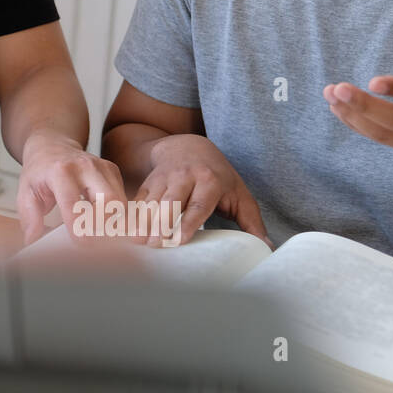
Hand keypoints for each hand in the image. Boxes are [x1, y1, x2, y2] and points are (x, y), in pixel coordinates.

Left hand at [16, 132, 127, 245]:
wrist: (51, 146)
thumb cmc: (40, 171)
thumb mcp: (25, 191)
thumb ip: (29, 217)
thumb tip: (33, 240)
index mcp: (60, 171)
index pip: (73, 202)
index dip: (78, 225)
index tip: (81, 243)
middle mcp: (84, 166)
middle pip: (108, 199)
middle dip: (106, 225)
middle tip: (97, 243)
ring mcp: (102, 167)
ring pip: (120, 200)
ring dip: (115, 223)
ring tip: (104, 238)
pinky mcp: (113, 171)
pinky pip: (124, 197)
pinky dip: (119, 215)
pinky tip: (109, 225)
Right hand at [134, 134, 271, 247]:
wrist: (187, 146)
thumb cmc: (218, 176)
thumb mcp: (239, 194)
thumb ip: (252, 221)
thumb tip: (266, 247)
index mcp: (210, 181)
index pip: (198, 204)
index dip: (188, 222)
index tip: (179, 240)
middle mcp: (185, 176)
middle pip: (171, 202)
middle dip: (161, 223)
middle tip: (153, 245)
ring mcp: (164, 178)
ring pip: (152, 201)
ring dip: (143, 222)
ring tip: (135, 242)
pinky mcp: (148, 182)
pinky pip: (139, 199)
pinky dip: (132, 215)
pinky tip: (125, 232)